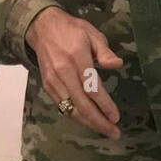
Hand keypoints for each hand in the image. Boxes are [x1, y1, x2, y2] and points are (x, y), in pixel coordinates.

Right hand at [25, 7, 124, 138]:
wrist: (42, 27)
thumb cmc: (72, 30)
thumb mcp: (92, 34)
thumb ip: (105, 51)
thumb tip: (117, 65)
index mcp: (77, 57)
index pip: (92, 88)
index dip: (105, 105)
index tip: (116, 117)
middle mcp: (63, 72)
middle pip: (81, 104)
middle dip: (98, 121)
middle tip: (114, 132)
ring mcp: (53, 80)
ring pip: (70, 109)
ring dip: (88, 122)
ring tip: (104, 129)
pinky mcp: (47, 85)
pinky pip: (62, 106)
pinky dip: (75, 116)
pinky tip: (88, 120)